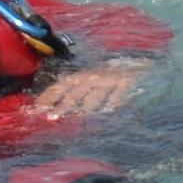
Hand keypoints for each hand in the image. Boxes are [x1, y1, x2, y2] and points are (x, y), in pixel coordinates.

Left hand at [33, 60, 149, 117]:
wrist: (144, 65)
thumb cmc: (116, 74)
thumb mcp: (96, 77)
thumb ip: (81, 89)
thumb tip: (59, 103)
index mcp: (87, 74)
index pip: (64, 84)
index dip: (51, 94)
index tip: (38, 107)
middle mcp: (96, 75)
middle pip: (75, 93)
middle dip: (62, 106)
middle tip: (51, 118)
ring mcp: (111, 79)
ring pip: (94, 98)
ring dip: (86, 109)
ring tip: (80, 118)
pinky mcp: (127, 83)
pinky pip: (116, 99)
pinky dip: (111, 106)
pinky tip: (107, 113)